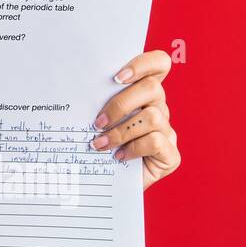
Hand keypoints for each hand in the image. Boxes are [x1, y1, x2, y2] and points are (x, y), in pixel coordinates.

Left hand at [89, 49, 179, 191]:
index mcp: (143, 92)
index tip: (116, 77)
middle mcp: (159, 107)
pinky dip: (132, 148)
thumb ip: (95, 101)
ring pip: (152, 117)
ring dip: (120, 131)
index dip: (143, 64)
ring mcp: (168, 131)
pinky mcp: (171, 155)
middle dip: (121, 104)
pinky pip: (155, 142)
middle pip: (152, 88)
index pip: (159, 63)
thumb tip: (74, 88)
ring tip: (100, 144)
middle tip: (98, 121)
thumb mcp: (95, 119)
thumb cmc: (98, 144)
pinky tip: (117, 157)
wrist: (107, 183)